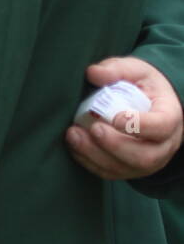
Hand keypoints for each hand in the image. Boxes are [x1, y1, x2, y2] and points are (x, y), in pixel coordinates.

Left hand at [65, 57, 183, 179]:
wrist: (145, 102)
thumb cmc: (141, 84)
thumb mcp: (135, 70)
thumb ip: (117, 69)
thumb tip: (93, 73)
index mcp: (170, 117)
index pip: (162, 126)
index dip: (139, 125)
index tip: (115, 118)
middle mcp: (164, 145)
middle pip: (146, 157)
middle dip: (116, 146)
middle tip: (93, 128)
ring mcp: (148, 161)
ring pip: (127, 169)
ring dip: (96, 155)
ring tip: (74, 135)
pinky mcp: (129, 168)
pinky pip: (111, 173)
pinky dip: (90, 162)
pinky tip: (74, 145)